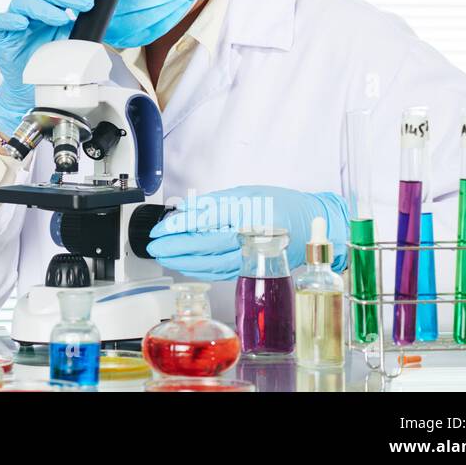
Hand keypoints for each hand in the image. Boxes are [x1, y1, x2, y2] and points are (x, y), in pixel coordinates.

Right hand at [0, 0, 99, 134]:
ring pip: (23, 1)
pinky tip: (22, 23)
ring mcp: (14, 19)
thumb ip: (83, 28)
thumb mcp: (71, 42)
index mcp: (48, 6)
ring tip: (62, 18)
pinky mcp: (0, 35)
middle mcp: (31, 9)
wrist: (30, 88)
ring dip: (44, 7)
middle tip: (86, 3)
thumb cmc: (48, 62)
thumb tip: (105, 18)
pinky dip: (9, 19)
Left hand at [146, 185, 347, 279]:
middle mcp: (249, 237)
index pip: (206, 220)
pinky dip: (199, 269)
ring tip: (162, 256)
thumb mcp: (248, 192)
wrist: (311, 227)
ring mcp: (250, 256)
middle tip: (153, 245)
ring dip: (182, 261)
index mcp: (248, 213)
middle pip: (204, 244)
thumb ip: (216, 202)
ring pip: (210, 263)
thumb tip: (187, 209)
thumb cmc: (282, 205)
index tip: (160, 228)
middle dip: (174, 246)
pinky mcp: (251, 267)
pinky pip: (220, 272)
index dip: (179, 226)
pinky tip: (184, 265)